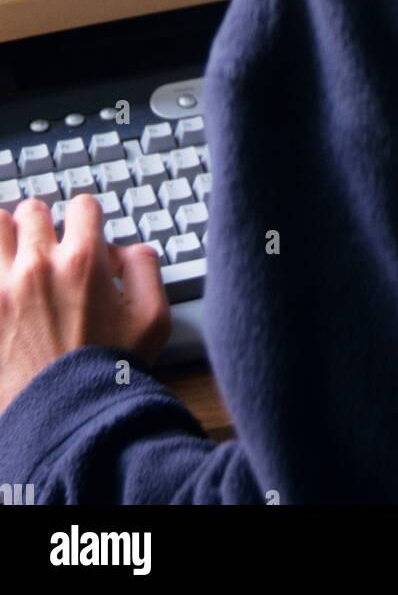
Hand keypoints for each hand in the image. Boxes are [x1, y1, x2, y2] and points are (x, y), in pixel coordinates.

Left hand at [0, 194, 170, 413]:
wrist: (66, 422)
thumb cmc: (109, 375)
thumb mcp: (154, 317)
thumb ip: (145, 268)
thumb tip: (126, 250)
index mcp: (84, 261)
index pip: (82, 205)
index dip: (88, 219)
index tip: (86, 235)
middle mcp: (39, 266)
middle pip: (33, 211)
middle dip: (44, 226)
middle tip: (49, 250)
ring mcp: (3, 288)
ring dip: (8, 237)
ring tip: (16, 258)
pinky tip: (5, 283)